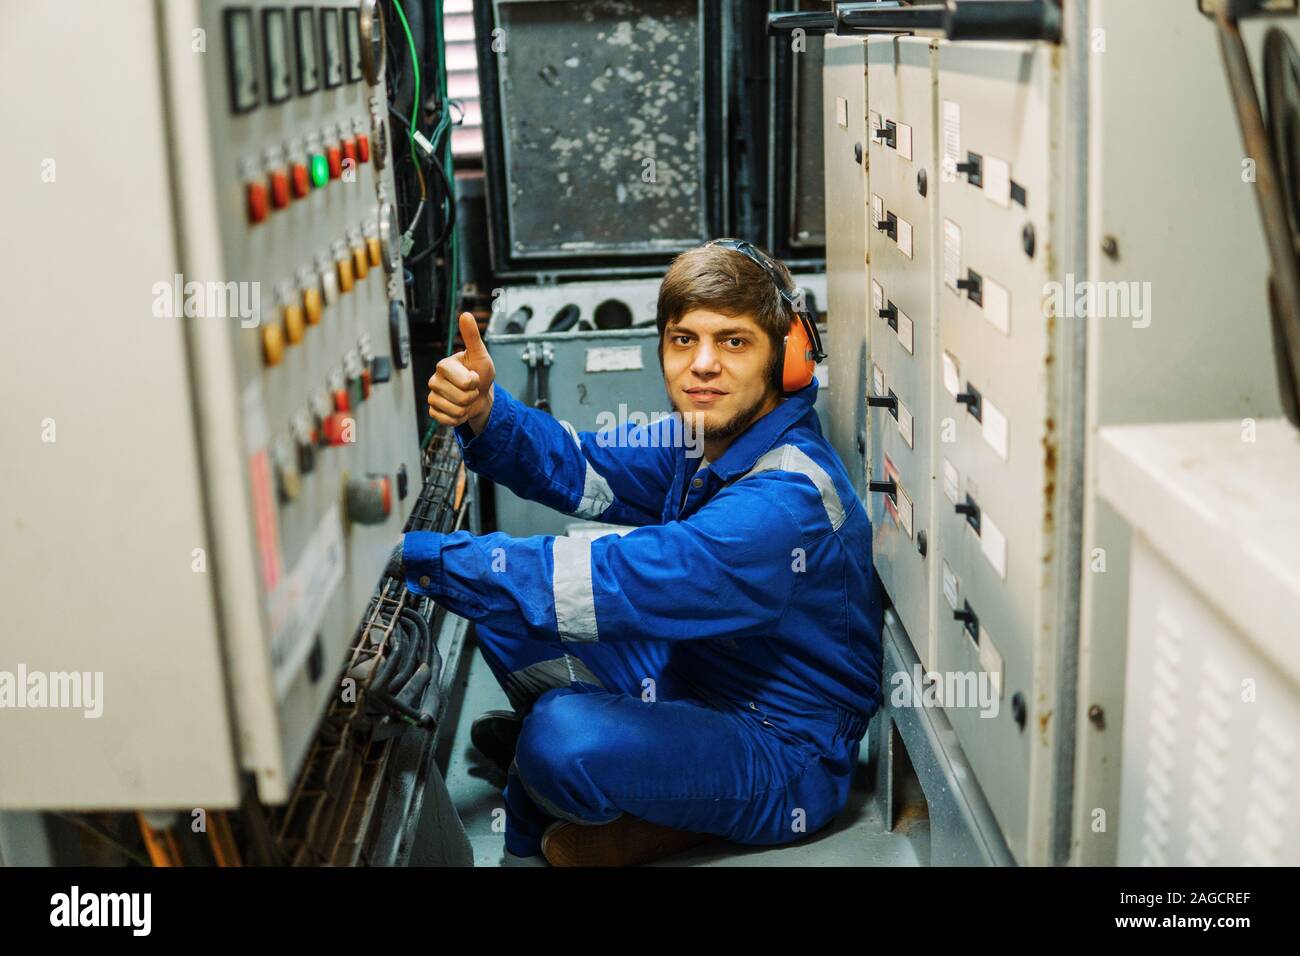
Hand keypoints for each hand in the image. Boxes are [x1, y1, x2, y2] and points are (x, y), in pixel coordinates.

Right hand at [428, 312, 495, 433]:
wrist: (480, 394)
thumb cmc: (479, 372)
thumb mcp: (480, 354)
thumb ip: (472, 336)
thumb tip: (466, 314)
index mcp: (443, 365)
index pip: (466, 382)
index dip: (476, 382)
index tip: (474, 376)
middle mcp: (434, 380)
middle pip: (462, 398)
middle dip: (473, 396)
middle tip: (471, 389)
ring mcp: (432, 396)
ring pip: (456, 410)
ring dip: (467, 408)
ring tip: (466, 398)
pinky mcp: (434, 412)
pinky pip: (449, 420)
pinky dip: (459, 418)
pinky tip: (459, 409)